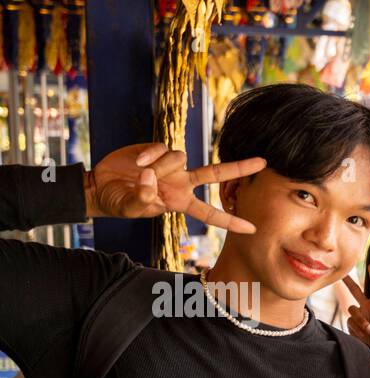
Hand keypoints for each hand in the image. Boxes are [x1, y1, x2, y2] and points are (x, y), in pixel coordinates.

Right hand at [83, 142, 263, 232]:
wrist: (99, 186)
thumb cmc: (119, 203)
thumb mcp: (131, 208)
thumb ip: (143, 197)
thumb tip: (151, 176)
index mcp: (180, 202)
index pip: (210, 213)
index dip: (231, 221)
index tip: (253, 229)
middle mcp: (181, 183)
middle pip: (215, 174)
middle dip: (239, 168)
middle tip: (263, 162)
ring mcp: (171, 166)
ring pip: (179, 158)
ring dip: (160, 165)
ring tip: (139, 173)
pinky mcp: (157, 150)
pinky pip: (162, 148)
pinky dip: (150, 155)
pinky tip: (137, 163)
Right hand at [342, 265, 369, 364]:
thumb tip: (368, 327)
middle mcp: (368, 308)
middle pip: (356, 290)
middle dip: (349, 281)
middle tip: (342, 272)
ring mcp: (359, 315)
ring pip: (352, 310)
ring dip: (358, 320)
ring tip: (367, 331)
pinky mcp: (352, 323)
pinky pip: (349, 321)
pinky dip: (355, 329)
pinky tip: (362, 336)